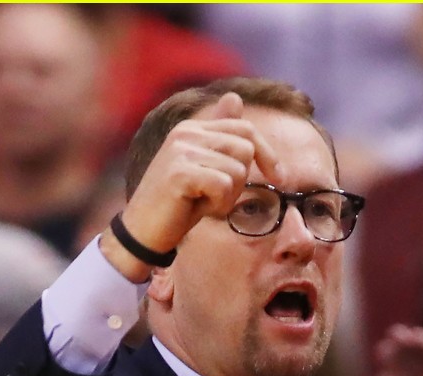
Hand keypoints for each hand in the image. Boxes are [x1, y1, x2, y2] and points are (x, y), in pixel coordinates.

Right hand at [101, 92, 283, 282]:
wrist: (143, 231)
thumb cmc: (178, 204)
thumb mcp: (205, 167)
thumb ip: (221, 136)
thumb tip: (235, 96)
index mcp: (192, 128)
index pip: (246, 129)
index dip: (268, 154)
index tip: (279, 178)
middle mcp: (186, 133)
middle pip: (246, 149)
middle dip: (242, 180)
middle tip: (217, 196)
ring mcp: (181, 150)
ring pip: (237, 170)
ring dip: (228, 196)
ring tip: (203, 202)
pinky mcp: (180, 172)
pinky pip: (224, 185)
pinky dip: (219, 204)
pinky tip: (198, 208)